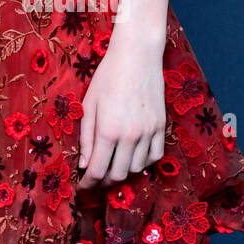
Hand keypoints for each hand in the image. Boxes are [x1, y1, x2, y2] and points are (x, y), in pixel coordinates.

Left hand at [78, 43, 165, 189]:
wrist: (137, 56)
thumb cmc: (107, 77)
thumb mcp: (89, 104)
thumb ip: (86, 137)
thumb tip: (84, 165)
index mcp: (108, 131)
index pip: (97, 170)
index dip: (88, 184)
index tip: (82, 187)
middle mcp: (130, 136)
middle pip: (117, 174)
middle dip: (104, 181)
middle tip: (95, 177)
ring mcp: (149, 133)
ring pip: (137, 168)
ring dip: (122, 172)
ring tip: (112, 165)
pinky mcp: (161, 127)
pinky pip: (155, 156)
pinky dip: (143, 162)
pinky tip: (133, 157)